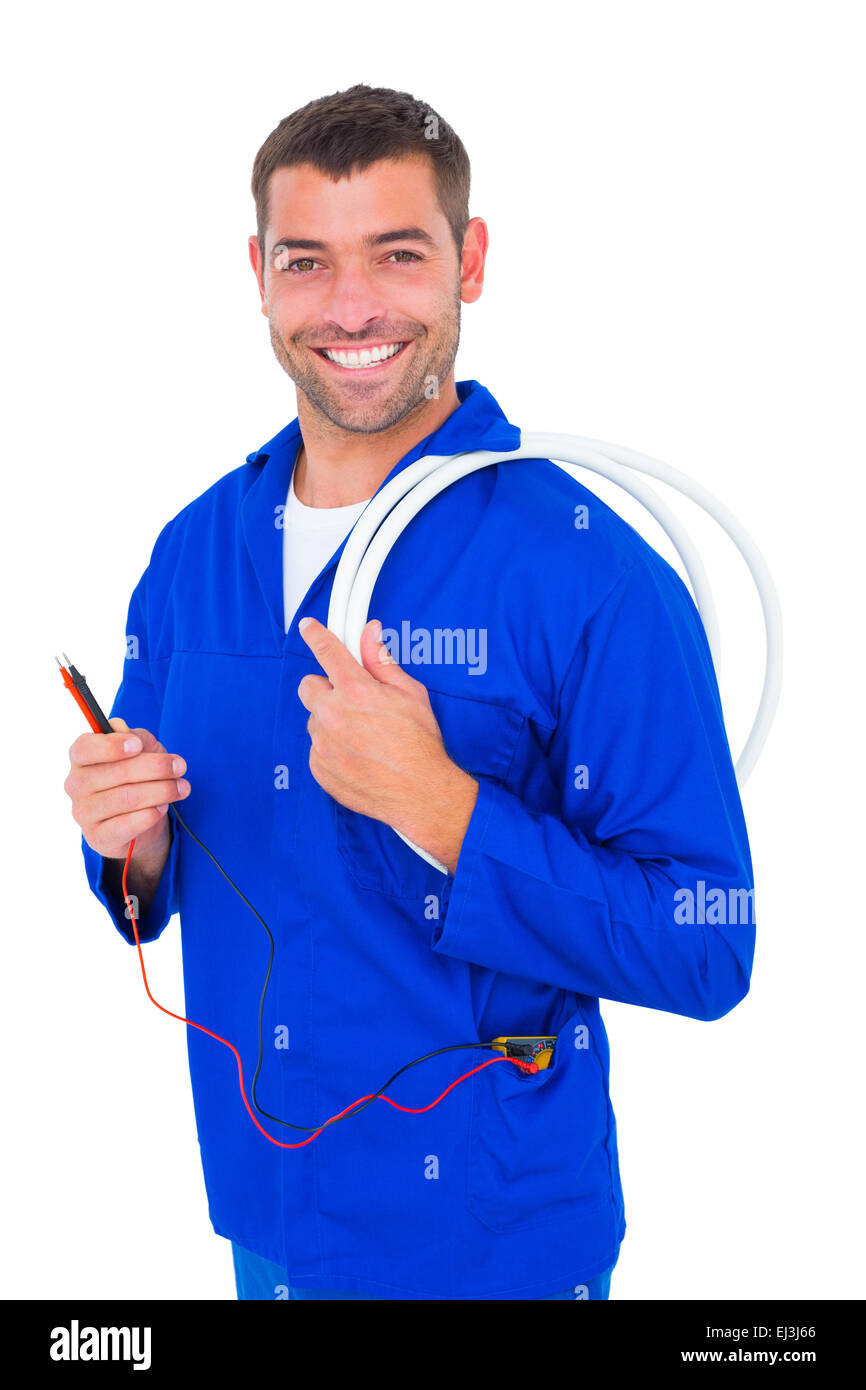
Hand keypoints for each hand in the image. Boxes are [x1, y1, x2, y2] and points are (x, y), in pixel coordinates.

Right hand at [64, 717, 190, 862]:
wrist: (140, 819)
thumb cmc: (137, 776)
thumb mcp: (141, 749)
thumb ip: (135, 736)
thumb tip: (123, 730)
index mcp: (81, 757)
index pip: (85, 748)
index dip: (111, 746)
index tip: (138, 745)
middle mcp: (76, 784)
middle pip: (117, 772)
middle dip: (156, 767)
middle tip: (180, 767)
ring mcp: (83, 812)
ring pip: (126, 798)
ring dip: (161, 791)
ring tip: (181, 788)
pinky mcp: (97, 836)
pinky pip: (125, 825)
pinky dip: (150, 814)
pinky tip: (162, 808)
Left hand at [297, 617, 477, 872]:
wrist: (420, 793)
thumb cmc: (420, 744)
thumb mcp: (411, 694)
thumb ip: (383, 662)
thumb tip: (370, 635)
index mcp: (356, 691)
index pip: (327, 652)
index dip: (316, 635)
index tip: (308, 628)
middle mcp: (333, 716)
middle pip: (309, 687)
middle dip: (327, 689)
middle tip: (351, 700)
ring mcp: (323, 744)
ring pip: (315, 720)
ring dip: (331, 722)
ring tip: (362, 736)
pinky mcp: (319, 768)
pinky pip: (317, 749)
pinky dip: (332, 749)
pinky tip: (357, 756)